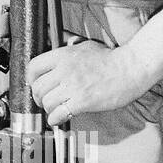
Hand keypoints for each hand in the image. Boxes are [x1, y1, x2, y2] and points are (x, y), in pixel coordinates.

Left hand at [26, 40, 150, 125]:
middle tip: (45, 101)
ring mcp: (73, 86)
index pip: (33, 67)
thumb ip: (70, 47)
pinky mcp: (82, 101)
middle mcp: (64, 70)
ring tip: (55, 110)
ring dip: (48, 109)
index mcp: (63, 55)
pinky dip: (55, 119)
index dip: (31, 79)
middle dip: (38, 98)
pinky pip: (58, 114)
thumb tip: (61, 43)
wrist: (131, 68)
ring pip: (46, 102)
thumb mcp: (85, 46)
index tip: (35, 85)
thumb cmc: (111, 58)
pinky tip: (59, 119)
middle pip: (37, 88)